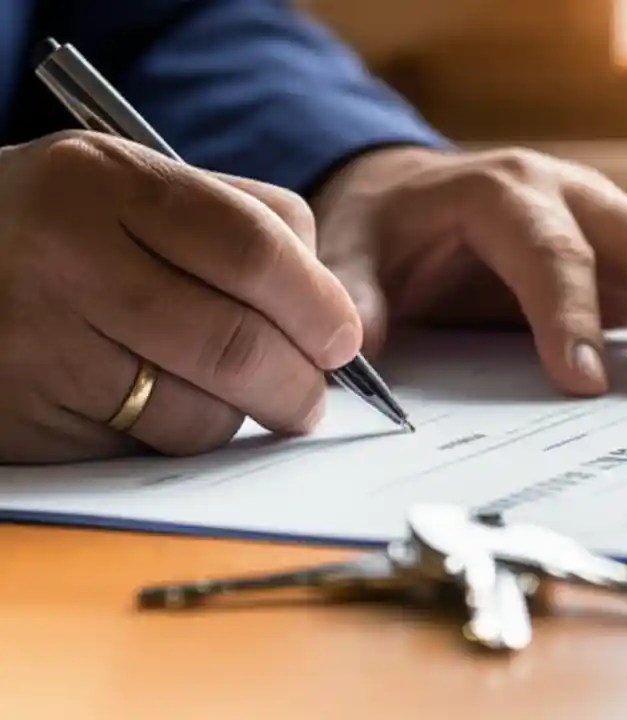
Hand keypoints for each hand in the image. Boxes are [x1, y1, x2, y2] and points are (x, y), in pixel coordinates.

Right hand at [0, 132, 360, 462]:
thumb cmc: (59, 228)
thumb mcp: (129, 186)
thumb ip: (237, 225)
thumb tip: (336, 314)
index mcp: (106, 180)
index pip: (254, 248)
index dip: (318, 304)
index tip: (343, 338)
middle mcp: (66, 256)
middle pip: (238, 342)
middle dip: (299, 383)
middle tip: (312, 395)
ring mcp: (40, 342)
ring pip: (202, 410)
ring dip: (240, 415)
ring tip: (233, 396)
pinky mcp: (27, 416)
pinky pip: (150, 446)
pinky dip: (180, 436)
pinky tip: (156, 404)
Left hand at [314, 146, 626, 396]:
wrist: (413, 193)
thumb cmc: (387, 230)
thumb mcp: (351, 252)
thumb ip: (355, 295)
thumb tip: (358, 355)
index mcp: (501, 192)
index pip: (548, 249)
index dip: (570, 313)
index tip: (586, 382)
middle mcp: (572, 195)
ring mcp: (612, 218)